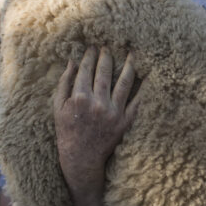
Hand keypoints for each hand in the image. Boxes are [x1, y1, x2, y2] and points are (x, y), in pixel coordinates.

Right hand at [53, 47, 138, 205]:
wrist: (81, 158)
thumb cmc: (67, 131)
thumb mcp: (58, 108)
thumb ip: (64, 83)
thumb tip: (72, 62)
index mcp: (79, 98)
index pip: (86, 71)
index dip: (89, 57)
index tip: (92, 47)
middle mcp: (98, 104)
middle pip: (105, 73)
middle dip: (107, 57)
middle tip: (108, 47)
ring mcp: (113, 112)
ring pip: (124, 82)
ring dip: (129, 65)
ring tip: (132, 54)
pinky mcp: (125, 121)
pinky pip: (138, 101)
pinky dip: (144, 88)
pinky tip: (147, 76)